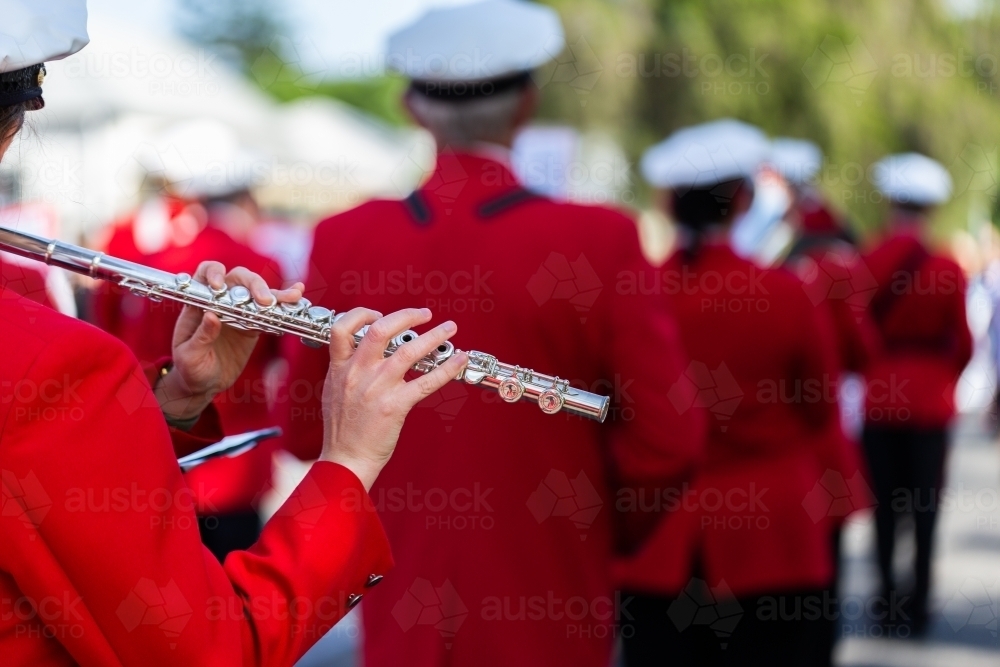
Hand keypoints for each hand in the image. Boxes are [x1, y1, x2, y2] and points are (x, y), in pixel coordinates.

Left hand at [154, 261, 303, 420]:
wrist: (204, 384)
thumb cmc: (190, 368)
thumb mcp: (189, 355)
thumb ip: (200, 336)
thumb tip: (212, 315)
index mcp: (199, 302)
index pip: (206, 274)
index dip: (215, 274)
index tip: (220, 287)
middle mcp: (220, 301)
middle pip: (239, 279)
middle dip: (254, 284)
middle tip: (264, 301)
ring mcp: (238, 311)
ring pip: (258, 292)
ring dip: (275, 293)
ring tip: (291, 297)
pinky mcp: (253, 324)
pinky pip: (269, 311)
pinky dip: (284, 303)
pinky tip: (296, 296)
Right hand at [320, 307, 467, 489]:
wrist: (345, 460)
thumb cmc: (341, 431)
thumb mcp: (333, 392)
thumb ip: (346, 370)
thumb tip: (360, 354)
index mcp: (340, 369)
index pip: (343, 328)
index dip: (362, 315)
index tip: (379, 314)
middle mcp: (358, 373)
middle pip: (381, 329)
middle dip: (407, 316)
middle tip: (424, 314)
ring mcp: (377, 388)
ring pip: (409, 351)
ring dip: (434, 336)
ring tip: (449, 329)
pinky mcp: (395, 406)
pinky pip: (426, 382)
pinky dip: (446, 368)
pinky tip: (458, 361)